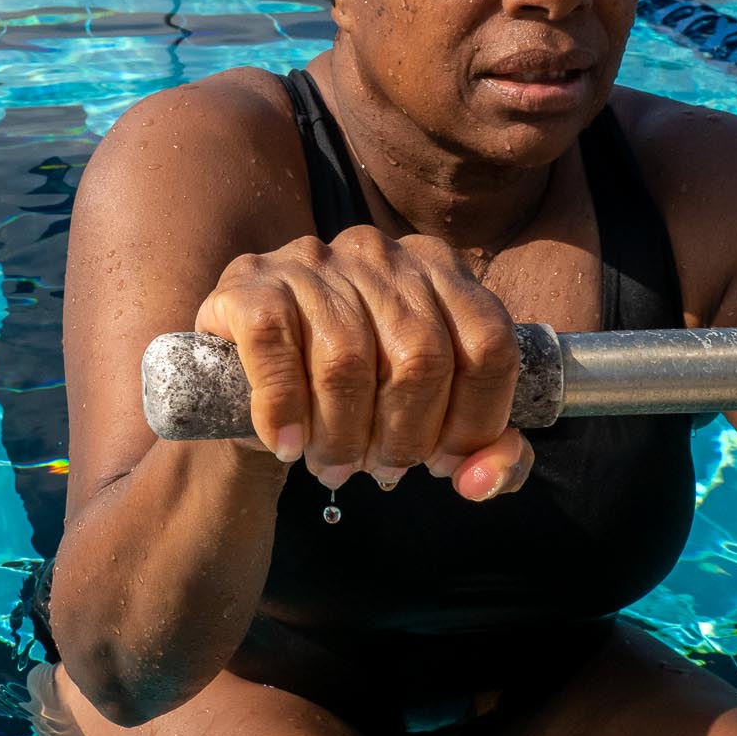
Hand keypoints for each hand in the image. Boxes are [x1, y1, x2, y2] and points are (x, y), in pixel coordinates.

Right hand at [193, 226, 530, 501]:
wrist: (246, 373)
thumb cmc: (355, 397)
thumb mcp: (430, 420)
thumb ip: (482, 454)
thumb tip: (479, 481)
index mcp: (439, 270)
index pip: (489, 344)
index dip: (475, 419)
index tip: (443, 462)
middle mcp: (380, 253)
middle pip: (421, 357)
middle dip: (405, 437)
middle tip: (382, 470)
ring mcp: (313, 261)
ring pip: (346, 361)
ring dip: (342, 436)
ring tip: (334, 465)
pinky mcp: (252, 282)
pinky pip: (276, 348)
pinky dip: (283, 411)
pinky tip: (286, 442)